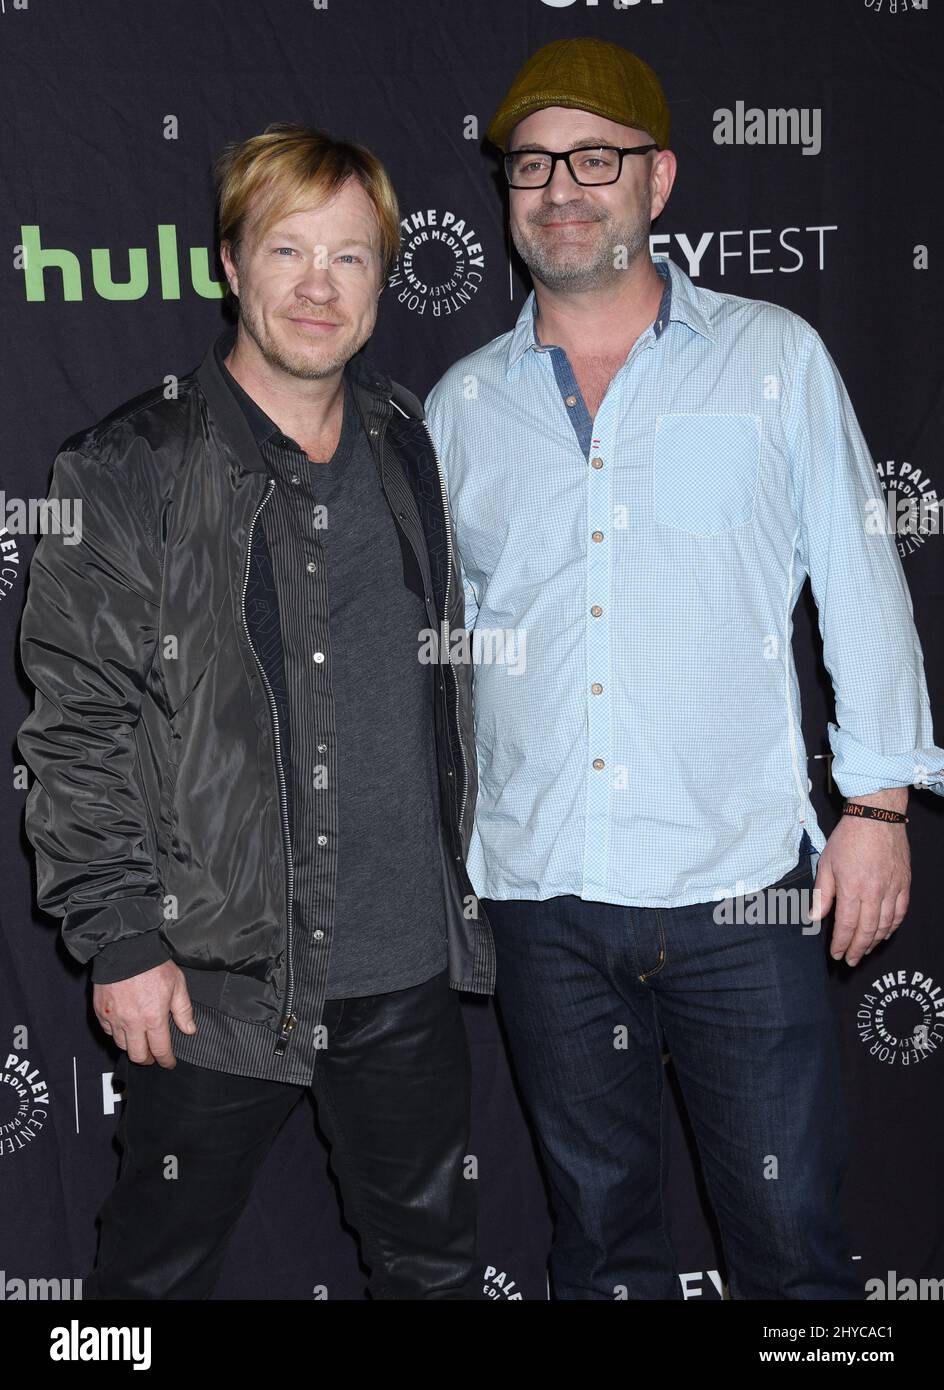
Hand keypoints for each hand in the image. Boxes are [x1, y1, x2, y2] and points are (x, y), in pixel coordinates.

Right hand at [92, 960, 196, 1066]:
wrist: (125, 949)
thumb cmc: (152, 964)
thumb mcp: (177, 984)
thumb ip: (183, 1010)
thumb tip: (189, 1030)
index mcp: (153, 1018)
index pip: (160, 1050)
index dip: (166, 1060)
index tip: (168, 1063)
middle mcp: (132, 1023)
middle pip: (138, 1055)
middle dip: (148, 1059)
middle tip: (153, 1055)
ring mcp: (114, 1019)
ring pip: (121, 1046)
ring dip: (132, 1046)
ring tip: (139, 1040)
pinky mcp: (101, 1012)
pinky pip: (108, 1032)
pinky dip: (117, 1033)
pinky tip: (124, 1027)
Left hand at [806, 808, 910, 965]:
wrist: (877, 817)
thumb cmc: (848, 838)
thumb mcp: (827, 863)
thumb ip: (822, 893)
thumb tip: (814, 916)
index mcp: (853, 887)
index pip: (847, 925)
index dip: (841, 943)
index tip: (836, 954)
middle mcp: (875, 892)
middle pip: (867, 930)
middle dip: (858, 949)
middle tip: (850, 961)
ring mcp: (892, 888)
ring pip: (885, 925)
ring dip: (875, 942)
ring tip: (865, 950)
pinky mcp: (904, 883)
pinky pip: (901, 912)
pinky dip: (893, 926)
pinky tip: (885, 933)